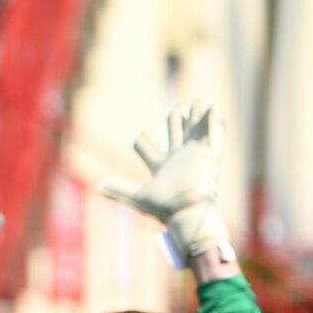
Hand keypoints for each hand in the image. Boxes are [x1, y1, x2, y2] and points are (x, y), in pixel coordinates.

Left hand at [99, 100, 228, 259]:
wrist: (187, 212)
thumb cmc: (164, 207)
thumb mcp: (138, 196)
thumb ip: (120, 189)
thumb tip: (99, 186)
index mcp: (161, 166)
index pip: (149, 150)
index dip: (143, 143)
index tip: (138, 138)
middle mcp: (179, 159)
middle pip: (177, 135)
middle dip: (176, 122)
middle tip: (177, 109)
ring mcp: (195, 156)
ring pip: (196, 131)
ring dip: (197, 116)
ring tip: (200, 100)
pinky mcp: (209, 156)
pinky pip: (214, 135)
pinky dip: (214, 122)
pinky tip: (213, 108)